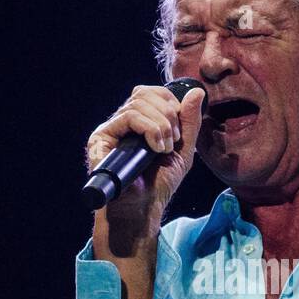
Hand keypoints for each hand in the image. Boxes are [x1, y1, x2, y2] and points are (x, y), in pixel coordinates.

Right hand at [85, 83, 204, 241]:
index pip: (154, 92)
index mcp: (141, 121)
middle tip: (172, 143)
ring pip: (139, 103)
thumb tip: (197, 92)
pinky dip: (150, 130)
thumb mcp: (183, 150)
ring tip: (163, 150)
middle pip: (145, 93)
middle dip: (168, 115)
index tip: (178, 133)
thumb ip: (190, 122)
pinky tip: (154, 149)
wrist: (144, 207)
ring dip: (161, 126)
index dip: (171, 104)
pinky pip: (129, 116)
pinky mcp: (101, 137)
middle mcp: (123, 121)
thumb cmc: (160, 183)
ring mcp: (111, 128)